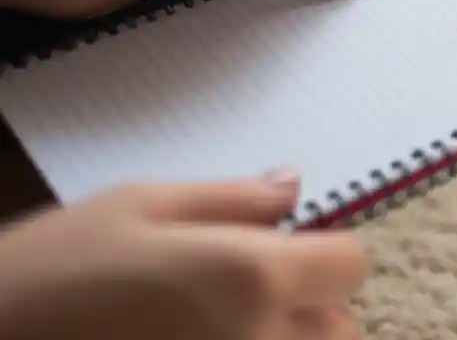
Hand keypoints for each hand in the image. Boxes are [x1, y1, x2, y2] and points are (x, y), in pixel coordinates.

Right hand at [0, 172, 366, 339]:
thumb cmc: (50, 271)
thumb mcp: (137, 206)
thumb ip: (230, 200)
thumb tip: (293, 187)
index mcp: (252, 276)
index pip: (349, 265)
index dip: (321, 254)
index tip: (286, 252)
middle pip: (338, 328)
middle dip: (308, 308)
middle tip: (243, 297)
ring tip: (221, 329)